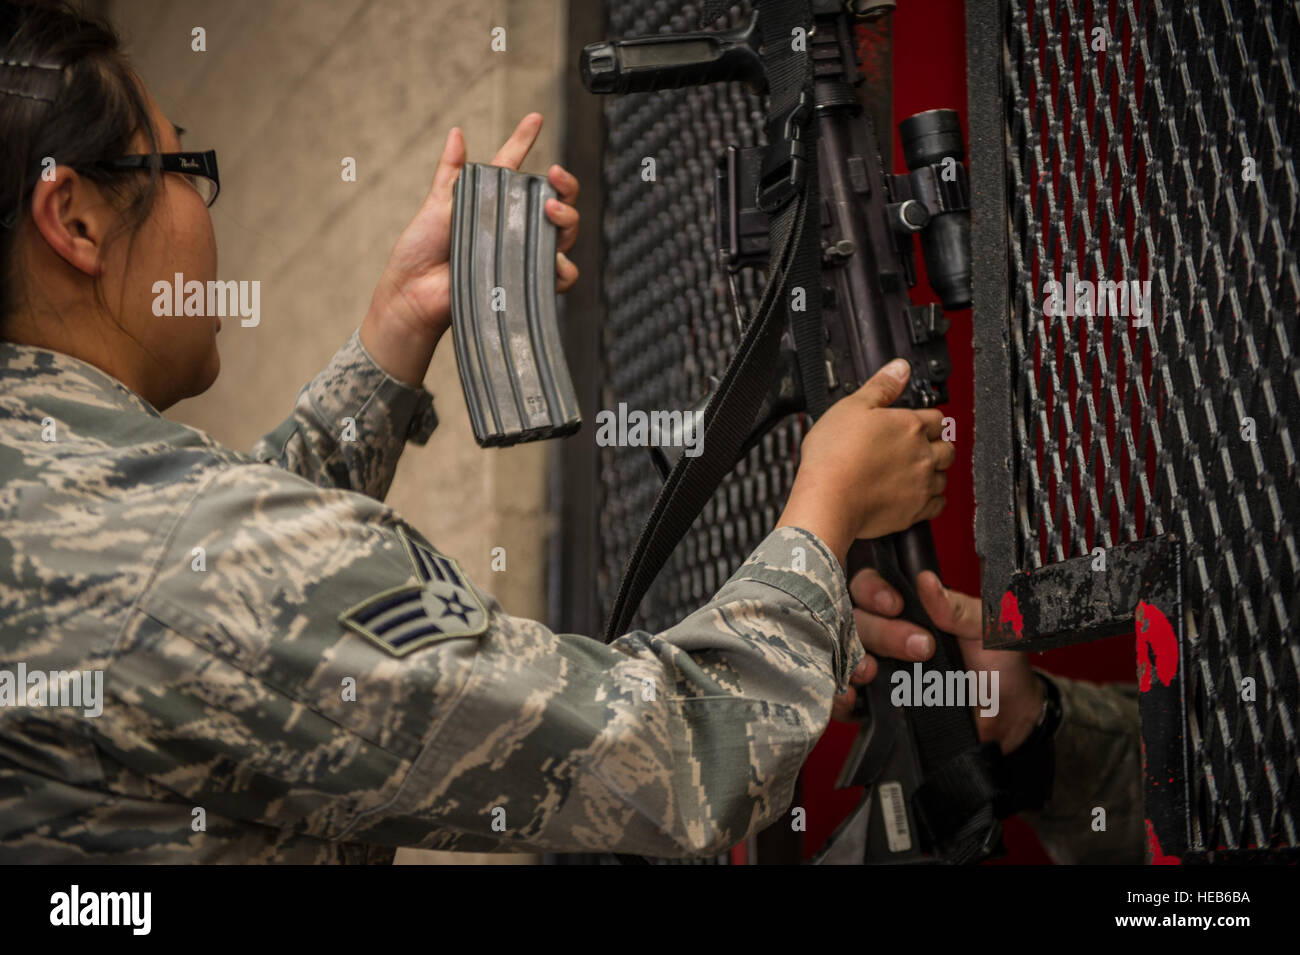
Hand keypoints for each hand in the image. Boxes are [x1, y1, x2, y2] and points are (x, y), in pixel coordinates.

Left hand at [360, 113, 579, 385]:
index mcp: (492, 202)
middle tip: (554, 178)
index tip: (534, 118)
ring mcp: (522, 255)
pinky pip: (560, 276)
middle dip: (564, 188)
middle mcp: (512, 227)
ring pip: (565, 236)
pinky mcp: (525, 282)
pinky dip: (562, 268)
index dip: (525, 140)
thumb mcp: (436, 204)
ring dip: (567, 220)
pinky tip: (555, 259)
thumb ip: (450, 172)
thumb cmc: (421, 251)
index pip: (514, 166)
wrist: (414, 292)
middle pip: (556, 203)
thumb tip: (456, 134)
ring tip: (550, 212)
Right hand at [776, 359, 952, 564]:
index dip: (927, 420)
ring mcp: (922, 484)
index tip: (916, 424)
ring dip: (935, 472)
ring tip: (915, 471)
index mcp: (910, 426)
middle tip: (918, 447)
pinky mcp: (915, 510)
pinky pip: (938, 505)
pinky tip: (918, 495)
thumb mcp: (851, 407)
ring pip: (944, 476)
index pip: (936, 418)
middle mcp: (923, 454)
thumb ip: (881, 386)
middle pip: (947, 447)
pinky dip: (932, 500)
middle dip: (937, 445)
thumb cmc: (833, 456)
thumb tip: (900, 368)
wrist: (828, 500)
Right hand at [832, 568, 1044, 753]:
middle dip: (879, 631)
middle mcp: (886, 631)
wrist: (1006, 716)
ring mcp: (876, 666)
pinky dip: (841, 697)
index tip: (895, 604)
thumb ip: (957, 607)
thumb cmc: (998, 664)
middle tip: (919, 647)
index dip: (872, 590)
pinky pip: (842, 697)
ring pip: (842, 655)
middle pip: (853, 619)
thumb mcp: (987, 628)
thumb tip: (927, 582)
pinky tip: (853, 696)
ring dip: (852, 661)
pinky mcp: (873, 702)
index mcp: (909, 606)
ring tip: (872, 672)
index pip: (870, 585)